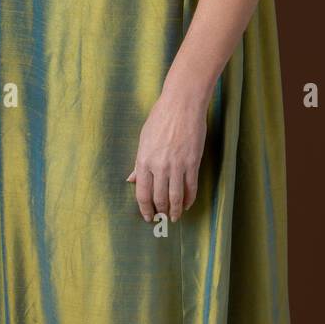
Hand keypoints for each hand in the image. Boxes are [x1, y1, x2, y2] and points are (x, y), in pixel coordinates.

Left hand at [126, 86, 207, 222]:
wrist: (182, 105)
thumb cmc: (160, 118)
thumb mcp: (144, 139)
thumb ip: (139, 163)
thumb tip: (131, 180)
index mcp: (144, 160)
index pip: (142, 193)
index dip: (145, 209)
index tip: (148, 217)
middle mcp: (159, 166)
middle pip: (159, 198)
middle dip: (161, 212)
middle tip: (162, 219)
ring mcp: (177, 165)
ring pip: (176, 196)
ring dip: (176, 210)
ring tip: (175, 217)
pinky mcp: (193, 162)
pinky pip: (191, 187)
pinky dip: (190, 199)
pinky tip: (188, 204)